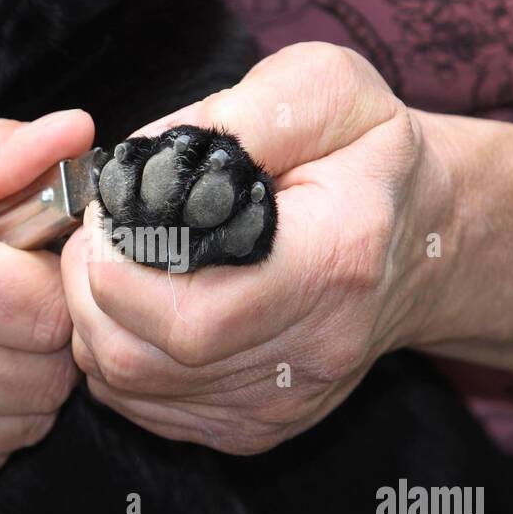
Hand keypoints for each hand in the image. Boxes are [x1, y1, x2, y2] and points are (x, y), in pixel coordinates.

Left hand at [61, 42, 449, 453]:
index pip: (190, 314)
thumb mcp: (324, 87)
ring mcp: (283, 403)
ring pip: (129, 387)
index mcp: (334, 262)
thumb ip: (236, 114)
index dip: (118, 263)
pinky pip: (144, 405)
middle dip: (88, 289)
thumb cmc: (367, 156)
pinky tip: (139, 307)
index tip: (111, 210)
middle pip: (141, 358)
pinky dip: (118, 354)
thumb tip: (146, 162)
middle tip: (96, 233)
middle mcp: (314, 351)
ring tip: (114, 262)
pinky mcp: (256, 426)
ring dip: (94, 321)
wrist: (424, 241)